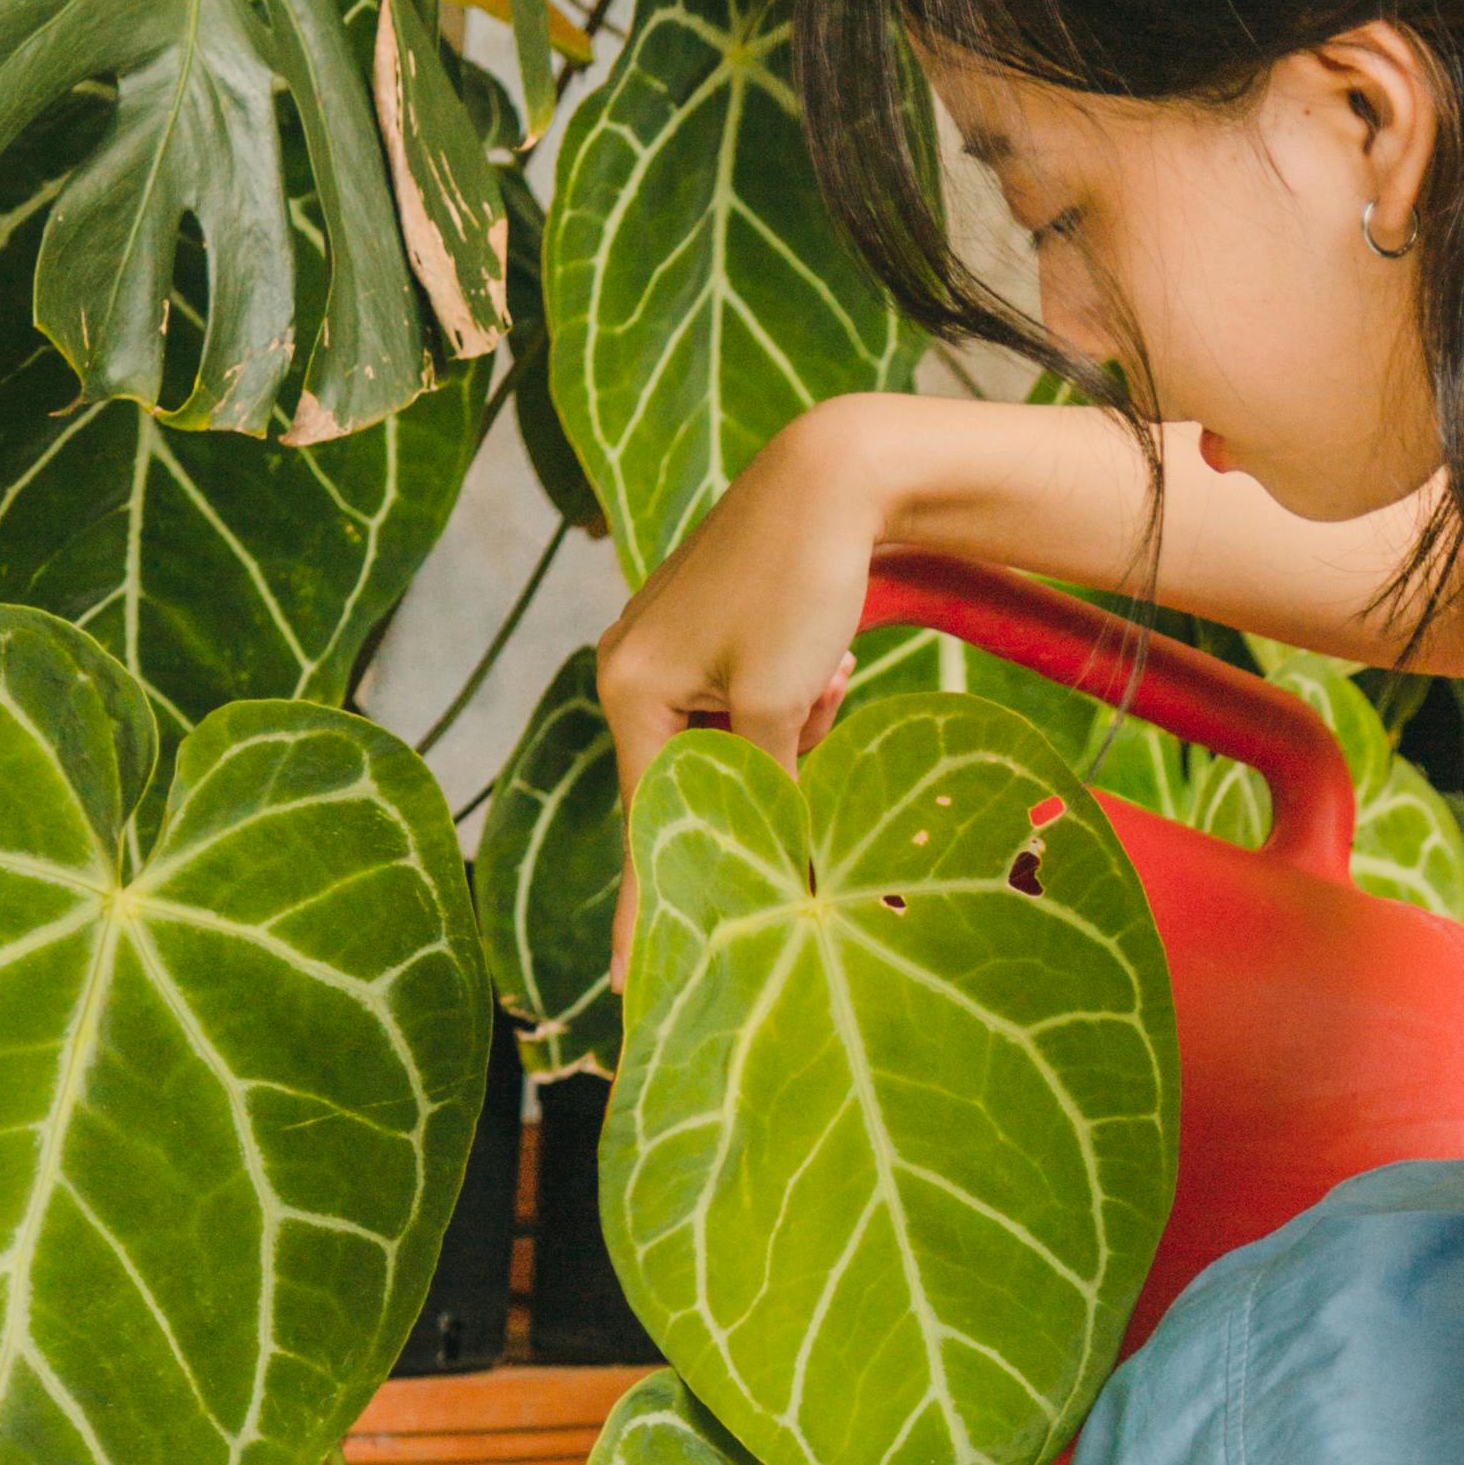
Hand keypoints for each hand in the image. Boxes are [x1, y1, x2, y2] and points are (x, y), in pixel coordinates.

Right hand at [597, 400, 924, 967]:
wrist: (835, 474)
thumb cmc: (799, 583)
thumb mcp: (779, 702)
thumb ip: (764, 786)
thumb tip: (771, 858)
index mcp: (630, 690)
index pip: (644, 825)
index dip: (646, 910)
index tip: (628, 990)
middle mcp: (632, 667)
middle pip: (698, 779)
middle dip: (769, 772)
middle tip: (814, 720)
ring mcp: (669, 645)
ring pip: (734, 741)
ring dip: (791, 727)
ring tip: (830, 671)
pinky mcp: (709, 628)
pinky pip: (746, 700)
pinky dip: (794, 695)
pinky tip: (830, 657)